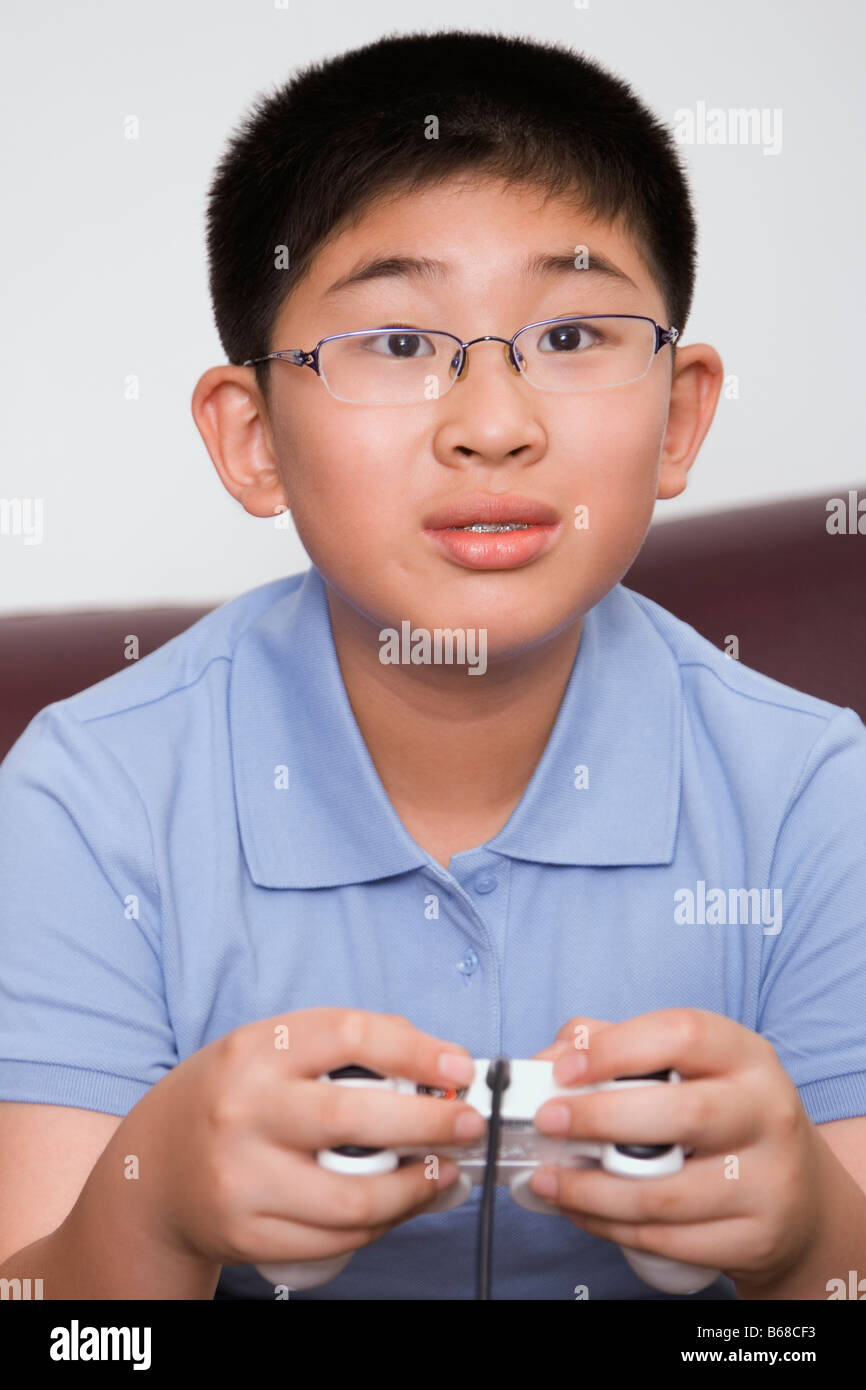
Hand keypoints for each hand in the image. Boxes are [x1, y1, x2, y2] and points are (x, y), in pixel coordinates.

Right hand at [133, 1007, 484, 1269]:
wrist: (150, 1172)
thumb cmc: (231, 1099)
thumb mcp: (268, 1051)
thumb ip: (342, 1048)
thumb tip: (433, 1062)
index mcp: (254, 1051)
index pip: (348, 1035)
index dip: (416, 1049)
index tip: (458, 1066)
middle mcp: (243, 1111)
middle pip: (354, 1118)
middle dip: (429, 1122)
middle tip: (468, 1123)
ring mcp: (241, 1178)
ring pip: (353, 1198)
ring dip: (416, 1187)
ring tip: (444, 1171)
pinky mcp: (247, 1234)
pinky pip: (335, 1240)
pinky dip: (382, 1224)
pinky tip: (403, 1203)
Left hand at [528, 1009, 826, 1288]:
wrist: (799, 1198)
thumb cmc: (722, 1118)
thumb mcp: (690, 1069)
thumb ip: (617, 1049)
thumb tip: (550, 1058)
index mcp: (745, 1056)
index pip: (682, 1035)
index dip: (617, 1049)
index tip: (566, 1069)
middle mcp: (766, 1112)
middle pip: (681, 1114)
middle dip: (600, 1119)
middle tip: (547, 1122)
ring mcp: (767, 1180)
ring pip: (667, 1192)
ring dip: (592, 1190)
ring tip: (548, 1180)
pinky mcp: (756, 1238)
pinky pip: (669, 1240)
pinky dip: (611, 1228)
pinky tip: (580, 1211)